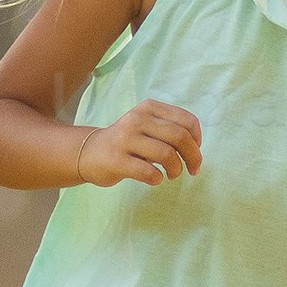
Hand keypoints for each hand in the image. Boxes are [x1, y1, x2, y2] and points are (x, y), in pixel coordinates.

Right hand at [78, 100, 202, 187]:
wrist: (89, 153)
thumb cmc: (127, 142)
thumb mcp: (146, 126)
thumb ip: (169, 130)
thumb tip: (196, 146)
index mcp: (148, 108)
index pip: (185, 120)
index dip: (197, 138)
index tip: (196, 150)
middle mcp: (137, 119)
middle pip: (179, 137)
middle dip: (193, 156)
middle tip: (193, 170)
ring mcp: (125, 139)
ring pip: (166, 154)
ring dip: (176, 169)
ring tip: (172, 175)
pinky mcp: (116, 160)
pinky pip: (149, 172)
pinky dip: (158, 178)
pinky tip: (155, 178)